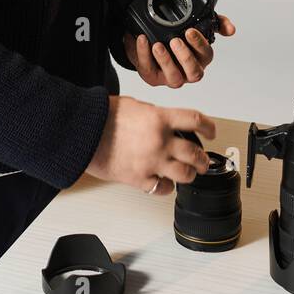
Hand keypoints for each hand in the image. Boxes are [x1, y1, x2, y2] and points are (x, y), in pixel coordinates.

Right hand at [87, 97, 216, 195]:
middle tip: (204, 161)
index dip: (209, 126)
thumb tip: (165, 121)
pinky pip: (163, 189)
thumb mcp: (134, 105)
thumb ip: (154, 114)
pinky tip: (164, 182)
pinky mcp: (139, 179)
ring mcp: (151, 162)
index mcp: (159, 118)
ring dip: (190, 174)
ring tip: (189, 173)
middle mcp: (159, 141)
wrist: (82, 132)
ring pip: (185, 174)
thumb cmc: (102, 117)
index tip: (212, 131)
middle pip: (195, 153)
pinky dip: (167, 187)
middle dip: (203, 159)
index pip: (195, 121)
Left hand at [123, 13, 235, 87]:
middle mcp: (187, 71)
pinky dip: (144, 54)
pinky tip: (142, 40)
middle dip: (185, 57)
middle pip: (194, 72)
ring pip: (174, 78)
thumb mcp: (196, 24)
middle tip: (175, 40)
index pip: (206, 55)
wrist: (147, 37)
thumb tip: (231, 29)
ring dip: (166, 61)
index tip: (190, 31)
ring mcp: (170, 77)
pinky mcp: (152, 77)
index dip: (199, 44)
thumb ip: (215, 23)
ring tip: (158, 45)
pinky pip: (148, 69)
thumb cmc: (174, 35)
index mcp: (200, 59)